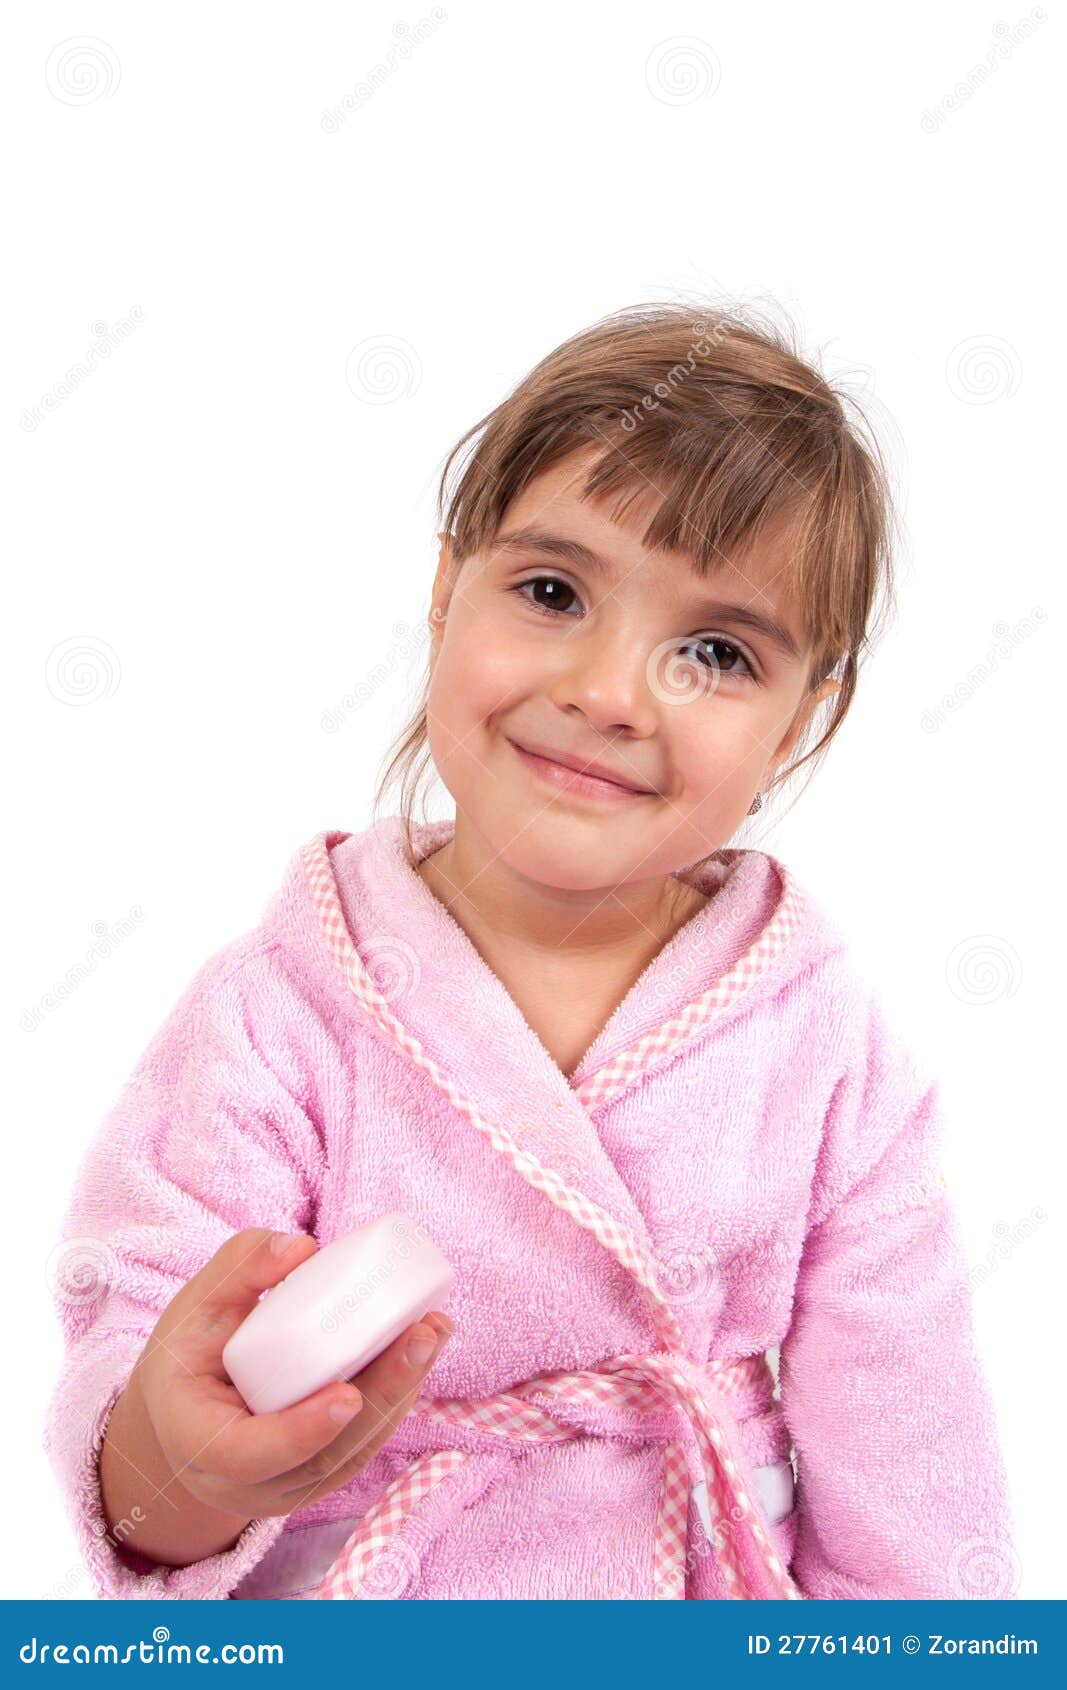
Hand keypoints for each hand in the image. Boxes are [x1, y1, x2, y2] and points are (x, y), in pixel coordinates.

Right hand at [135, 1227, 453, 1520]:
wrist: (186, 1413)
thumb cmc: (188, 1356)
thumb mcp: (196, 1307)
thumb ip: (239, 1270)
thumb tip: (304, 1248)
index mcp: (198, 1443)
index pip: (249, 1455)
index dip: (300, 1432)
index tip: (347, 1394)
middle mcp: (244, 1483)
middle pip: (322, 1459)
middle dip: (381, 1397)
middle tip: (420, 1336)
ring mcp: (286, 1488)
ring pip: (353, 1454)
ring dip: (400, 1393)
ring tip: (433, 1331)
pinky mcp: (319, 1476)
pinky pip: (362, 1445)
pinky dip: (396, 1398)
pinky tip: (422, 1350)